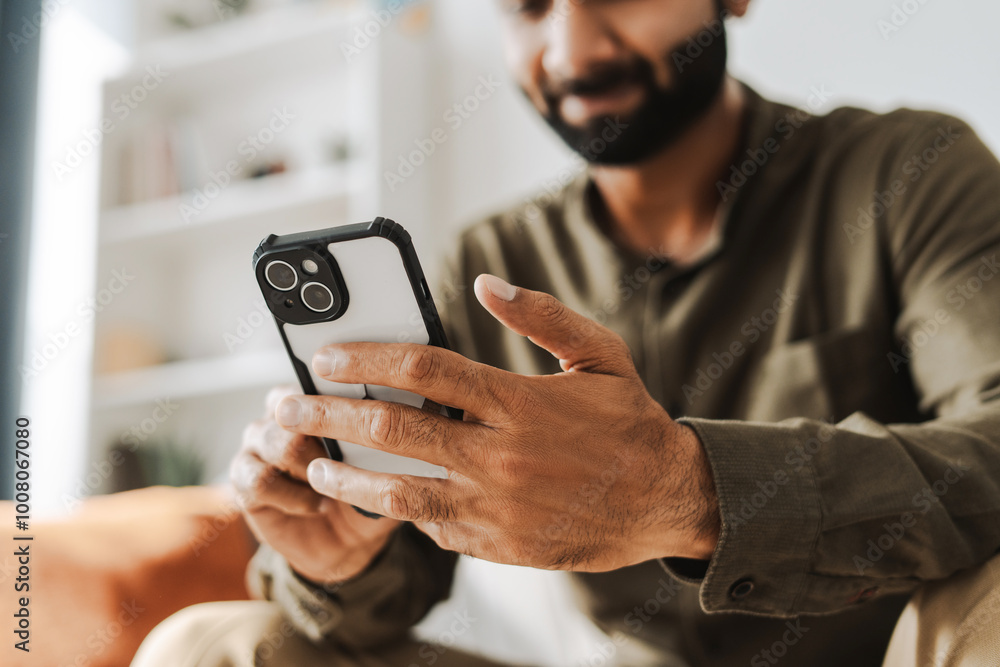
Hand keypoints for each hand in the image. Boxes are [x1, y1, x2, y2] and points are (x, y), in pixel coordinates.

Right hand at [231, 386, 399, 584]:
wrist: (351, 540)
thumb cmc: (374, 489)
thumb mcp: (394, 460)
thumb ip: (393, 435)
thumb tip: (406, 412)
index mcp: (316, 394)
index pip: (315, 376)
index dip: (333, 392)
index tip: (362, 406)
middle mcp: (280, 411)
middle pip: (292, 407)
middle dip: (323, 436)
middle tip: (347, 458)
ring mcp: (258, 443)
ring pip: (276, 441)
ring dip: (308, 468)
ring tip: (332, 487)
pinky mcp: (242, 479)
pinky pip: (258, 479)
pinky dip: (292, 496)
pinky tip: (315, 506)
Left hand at [276, 275, 719, 571]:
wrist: (666, 501)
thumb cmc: (630, 423)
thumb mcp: (599, 354)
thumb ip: (541, 315)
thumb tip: (484, 284)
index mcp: (518, 402)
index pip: (422, 369)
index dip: (364, 358)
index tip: (324, 355)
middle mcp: (499, 455)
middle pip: (392, 429)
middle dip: (328, 414)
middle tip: (287, 407)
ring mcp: (494, 506)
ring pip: (396, 490)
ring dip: (344, 474)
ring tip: (310, 461)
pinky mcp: (497, 544)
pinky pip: (431, 525)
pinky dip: (398, 508)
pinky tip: (375, 494)